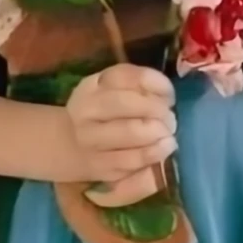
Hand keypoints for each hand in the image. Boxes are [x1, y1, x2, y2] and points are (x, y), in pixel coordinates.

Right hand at [64, 63, 176, 207]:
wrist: (71, 147)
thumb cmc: (105, 113)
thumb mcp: (115, 90)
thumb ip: (139, 84)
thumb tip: (167, 93)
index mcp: (92, 86)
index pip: (127, 76)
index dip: (156, 84)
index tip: (170, 95)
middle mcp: (87, 110)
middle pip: (126, 103)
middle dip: (157, 109)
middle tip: (170, 117)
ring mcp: (90, 140)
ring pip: (131, 132)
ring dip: (158, 133)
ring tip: (168, 134)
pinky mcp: (100, 167)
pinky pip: (132, 161)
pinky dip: (154, 153)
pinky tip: (164, 149)